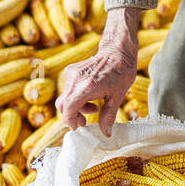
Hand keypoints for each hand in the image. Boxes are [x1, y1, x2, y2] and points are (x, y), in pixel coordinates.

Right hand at [56, 7, 138, 136]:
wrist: (117, 52)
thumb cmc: (121, 72)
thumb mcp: (117, 97)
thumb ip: (109, 116)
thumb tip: (106, 134)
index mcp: (87, 86)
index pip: (69, 108)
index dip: (71, 121)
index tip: (78, 127)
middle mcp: (75, 79)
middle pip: (63, 105)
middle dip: (73, 116)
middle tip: (85, 121)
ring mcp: (71, 73)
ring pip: (65, 98)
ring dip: (77, 107)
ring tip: (93, 107)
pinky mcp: (71, 70)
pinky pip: (68, 89)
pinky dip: (76, 97)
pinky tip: (90, 97)